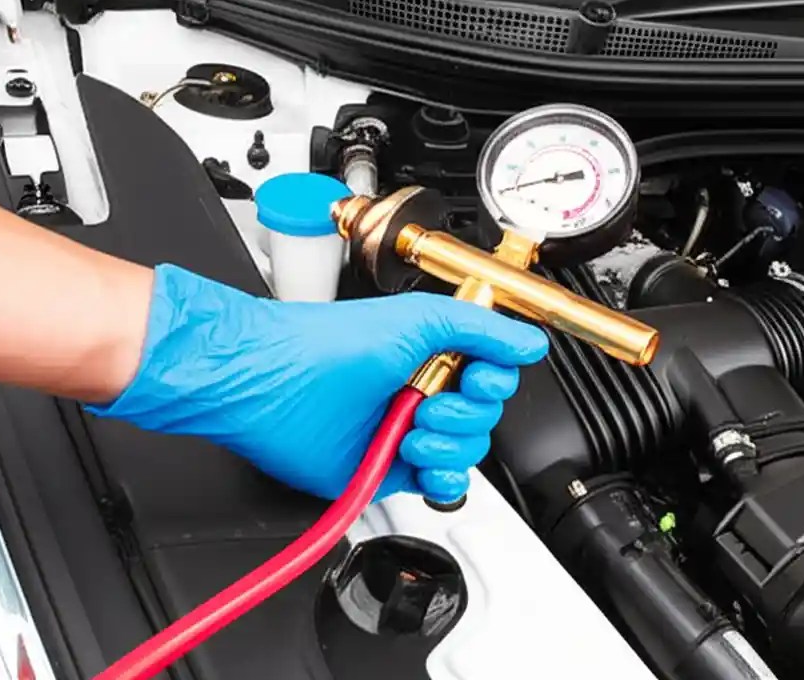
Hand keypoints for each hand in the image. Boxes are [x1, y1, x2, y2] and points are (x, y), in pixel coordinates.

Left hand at [85, 264, 548, 501]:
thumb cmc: (329, 343)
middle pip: (484, 418)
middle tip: (430, 401)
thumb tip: (531, 342)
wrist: (273, 383)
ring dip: (448, 444)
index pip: (492, 375)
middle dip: (466, 414)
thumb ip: (483, 329)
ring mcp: (404, 431)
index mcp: (431, 352)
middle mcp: (420, 391)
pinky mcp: (386, 468)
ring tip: (411, 429)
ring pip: (465, 453)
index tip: (477, 376)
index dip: (494, 382)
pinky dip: (442, 480)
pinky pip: (438, 485)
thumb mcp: (420, 319)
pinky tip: (425, 463)